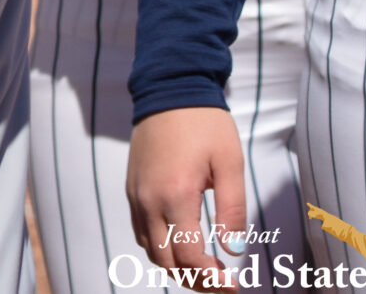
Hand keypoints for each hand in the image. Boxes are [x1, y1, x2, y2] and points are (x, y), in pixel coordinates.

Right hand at [127, 108, 247, 281]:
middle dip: (195, 280)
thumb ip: (233, 209)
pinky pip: (141, 231)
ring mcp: (136, 194)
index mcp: (175, 194)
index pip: (189, 255)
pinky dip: (161, 247)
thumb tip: (234, 249)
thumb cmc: (205, 125)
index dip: (213, 280)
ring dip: (176, 266)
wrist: (169, 91)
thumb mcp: (230, 164)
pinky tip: (183, 244)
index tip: (234, 288)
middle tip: (223, 283)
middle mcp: (149, 199)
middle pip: (165, 260)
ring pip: (150, 249)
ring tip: (206, 267)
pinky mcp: (132, 188)